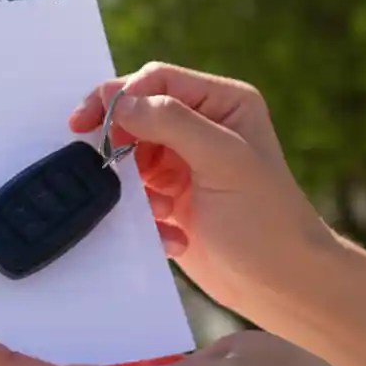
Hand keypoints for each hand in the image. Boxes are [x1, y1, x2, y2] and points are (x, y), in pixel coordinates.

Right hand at [69, 62, 332, 316]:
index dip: (120, 96)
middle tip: (101, 164)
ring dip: (135, 188)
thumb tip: (116, 99)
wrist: (278, 285)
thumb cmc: (265, 220)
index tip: (87, 122)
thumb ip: (170, 122)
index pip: (157, 81)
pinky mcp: (171, 198)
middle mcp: (203, 127)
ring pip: (129, 157)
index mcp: (223, 104)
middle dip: (121, 144)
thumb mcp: (222, 160)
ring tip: (161, 212)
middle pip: (137, 116)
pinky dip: (145, 215)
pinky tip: (172, 237)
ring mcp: (185, 164)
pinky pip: (135, 194)